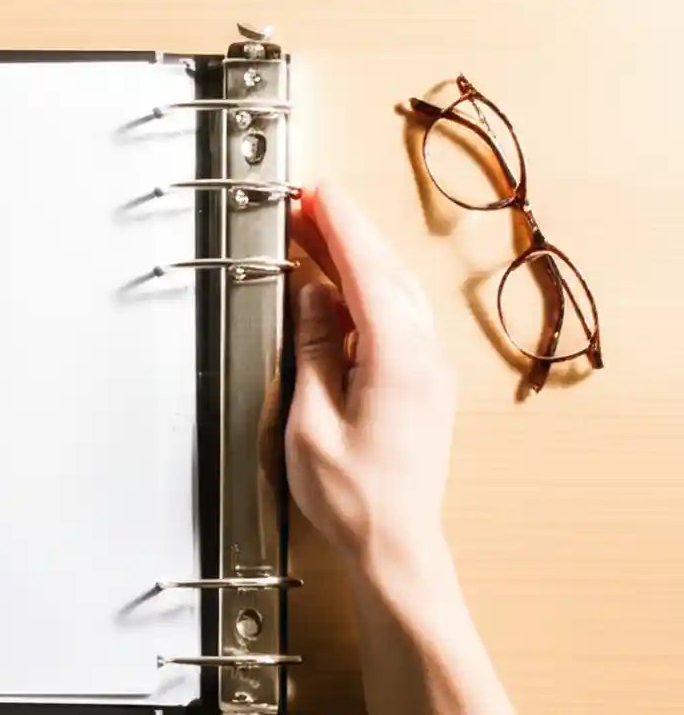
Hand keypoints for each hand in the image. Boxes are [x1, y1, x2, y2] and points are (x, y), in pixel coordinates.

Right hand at [286, 184, 456, 567]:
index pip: (367, 272)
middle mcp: (423, 357)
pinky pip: (397, 317)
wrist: (395, 544)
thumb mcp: (310, 421)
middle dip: (347, 231)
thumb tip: (314, 296)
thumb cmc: (352, 497)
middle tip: (308, 203)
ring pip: (394, 292)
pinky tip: (340, 288)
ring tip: (316, 234)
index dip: (341, 226)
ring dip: (357, 258)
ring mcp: (429, 370)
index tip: (318, 193)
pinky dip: (367, 289)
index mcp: (396, 360)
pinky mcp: (423, 384)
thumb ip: (314, 350)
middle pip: (385, 273)